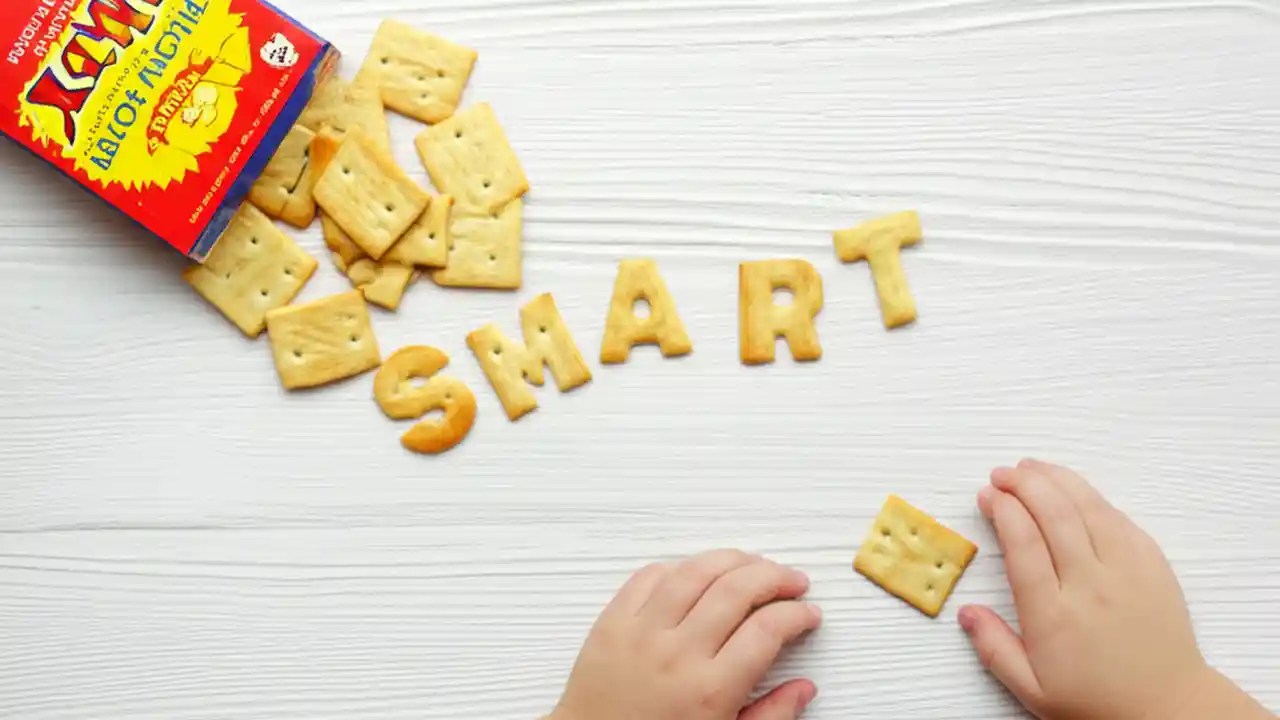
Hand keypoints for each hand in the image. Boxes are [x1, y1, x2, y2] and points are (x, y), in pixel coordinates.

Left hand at [549, 550, 822, 719]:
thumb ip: (769, 717)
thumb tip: (803, 688)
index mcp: (709, 691)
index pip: (768, 630)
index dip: (796, 614)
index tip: (806, 614)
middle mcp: (676, 655)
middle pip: (737, 589)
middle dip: (775, 576)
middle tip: (791, 581)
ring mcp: (640, 633)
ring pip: (695, 571)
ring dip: (732, 559)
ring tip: (752, 564)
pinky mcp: (611, 623)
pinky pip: (648, 576)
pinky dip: (679, 567)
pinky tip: (697, 572)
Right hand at [961, 459, 1272, 719]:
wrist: (1168, 708)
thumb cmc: (1098, 701)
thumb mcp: (1032, 689)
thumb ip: (994, 649)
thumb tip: (966, 612)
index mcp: (1053, 615)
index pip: (1023, 543)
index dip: (1002, 510)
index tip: (988, 496)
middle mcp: (1090, 585)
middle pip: (1053, 513)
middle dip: (1023, 483)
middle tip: (1003, 474)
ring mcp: (1127, 571)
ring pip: (1088, 506)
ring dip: (1057, 479)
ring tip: (1032, 467)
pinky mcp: (1153, 565)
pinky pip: (1120, 518)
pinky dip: (1092, 497)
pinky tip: (1075, 491)